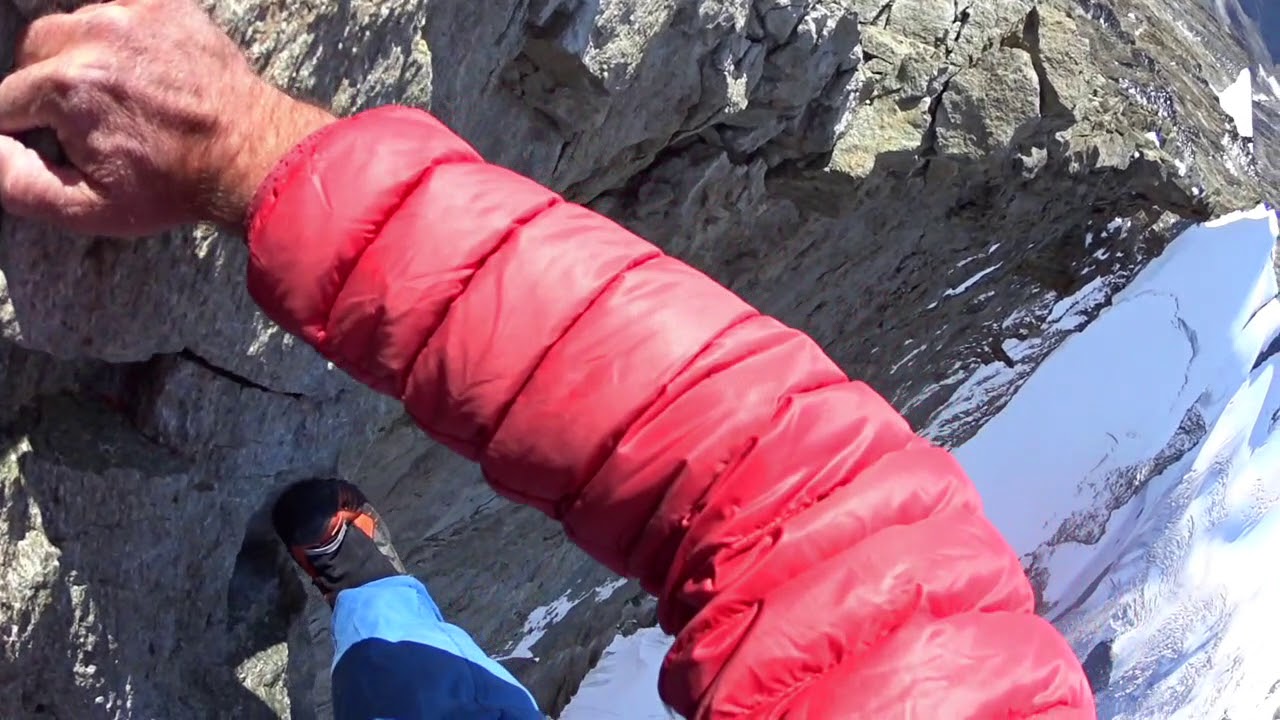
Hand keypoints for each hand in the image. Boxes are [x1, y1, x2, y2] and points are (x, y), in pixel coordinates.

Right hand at [0, 0, 334, 236]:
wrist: (253, 156)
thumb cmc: (175, 185)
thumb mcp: (91, 208)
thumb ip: (20, 184)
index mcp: (67, 87)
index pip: (5, 102)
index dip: (22, 131)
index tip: (53, 145)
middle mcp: (95, 37)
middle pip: (31, 56)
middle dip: (46, 91)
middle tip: (88, 124)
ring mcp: (132, 14)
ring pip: (70, 28)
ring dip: (79, 60)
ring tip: (117, 99)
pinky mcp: (164, 4)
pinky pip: (114, 11)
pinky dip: (118, 39)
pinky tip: (142, 74)